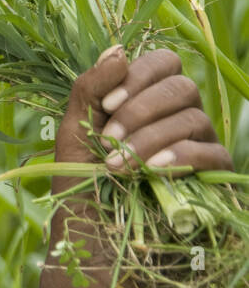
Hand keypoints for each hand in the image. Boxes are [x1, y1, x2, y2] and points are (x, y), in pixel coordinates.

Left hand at [54, 45, 232, 196]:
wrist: (92, 237)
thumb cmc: (81, 183)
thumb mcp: (74, 131)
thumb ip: (91, 88)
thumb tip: (118, 49)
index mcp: (146, 99)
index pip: (163, 63)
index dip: (138, 77)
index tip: (107, 105)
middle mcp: (177, 115)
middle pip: (181, 87)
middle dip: (140, 111)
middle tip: (108, 141)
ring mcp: (199, 144)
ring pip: (193, 118)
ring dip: (149, 139)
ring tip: (118, 166)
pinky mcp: (213, 176)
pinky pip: (212, 152)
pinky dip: (179, 156)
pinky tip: (152, 171)